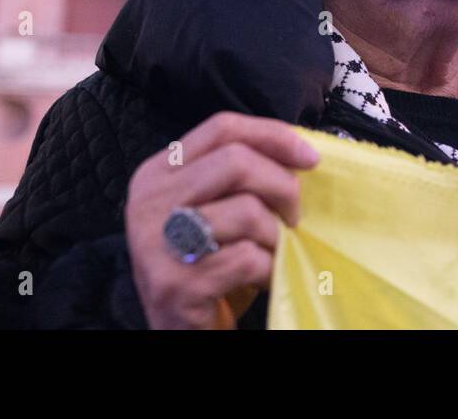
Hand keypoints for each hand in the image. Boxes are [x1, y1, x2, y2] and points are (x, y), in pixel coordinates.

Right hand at [125, 112, 319, 328]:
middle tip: (294, 216)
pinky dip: (269, 269)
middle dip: (282, 186)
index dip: (272, 135)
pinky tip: (263, 278)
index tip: (309, 157)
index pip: (221, 128)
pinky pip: (247, 258)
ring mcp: (157, 243)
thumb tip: (299, 151)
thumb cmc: (206, 262)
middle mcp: (149, 202)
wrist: (179, 328)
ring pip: (247, 211)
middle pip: (237, 162)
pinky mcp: (174, 284)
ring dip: (276, 236)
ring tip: (272, 253)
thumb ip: (237, 175)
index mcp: (157, 173)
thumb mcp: (211, 207)